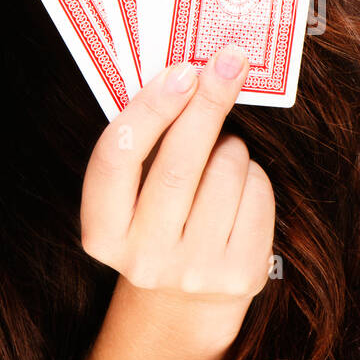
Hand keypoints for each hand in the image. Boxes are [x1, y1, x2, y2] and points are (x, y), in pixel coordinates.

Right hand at [80, 45, 274, 348]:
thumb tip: (187, 71)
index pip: (117, 158)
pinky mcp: (240, 275)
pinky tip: (236, 186)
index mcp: (102, 231)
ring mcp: (194, 271)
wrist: (185, 299)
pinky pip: (257, 194)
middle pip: (178, 164)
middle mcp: (143, 258)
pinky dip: (252, 174)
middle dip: (207, 103)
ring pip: (226, 172)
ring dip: (230, 144)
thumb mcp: (133, 190)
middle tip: (228, 60)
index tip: (181, 70)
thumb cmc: (156, 215)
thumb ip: (145, 140)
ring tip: (218, 155)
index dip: (149, 109)